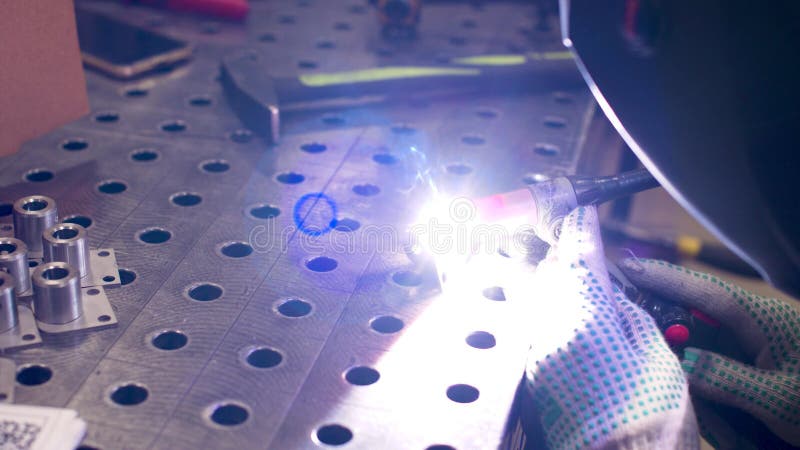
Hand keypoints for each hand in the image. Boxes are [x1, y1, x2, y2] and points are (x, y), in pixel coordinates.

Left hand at [523, 206, 697, 448]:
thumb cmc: (649, 416)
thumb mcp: (654, 354)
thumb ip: (626, 313)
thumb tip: (608, 291)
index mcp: (584, 320)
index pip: (578, 259)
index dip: (581, 231)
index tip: (581, 213)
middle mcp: (549, 330)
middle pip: (545, 273)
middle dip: (557, 251)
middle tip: (565, 235)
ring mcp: (535, 352)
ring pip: (533, 296)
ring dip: (545, 277)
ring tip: (558, 267)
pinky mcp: (530, 372)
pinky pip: (531, 322)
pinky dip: (541, 305)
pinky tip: (554, 305)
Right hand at [620, 258, 799, 446]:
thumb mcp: (779, 398)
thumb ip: (728, 378)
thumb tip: (682, 362)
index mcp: (766, 320)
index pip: (707, 292)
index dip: (666, 278)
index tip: (628, 265)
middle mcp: (758, 323)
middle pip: (697, 311)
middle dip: (663, 313)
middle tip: (624, 316)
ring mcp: (757, 340)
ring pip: (703, 334)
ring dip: (678, 343)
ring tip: (645, 344)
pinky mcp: (756, 357)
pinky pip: (715, 353)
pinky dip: (694, 362)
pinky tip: (678, 372)